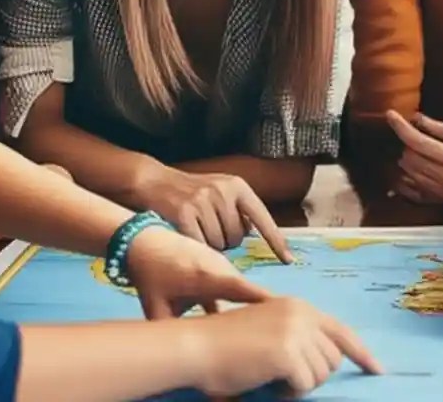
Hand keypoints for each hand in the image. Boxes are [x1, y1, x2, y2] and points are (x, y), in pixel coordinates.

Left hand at [126, 226, 273, 319]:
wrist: (144, 241)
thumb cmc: (150, 275)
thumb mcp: (156, 306)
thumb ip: (172, 329)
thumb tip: (183, 355)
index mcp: (205, 276)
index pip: (240, 289)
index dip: (261, 300)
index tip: (282, 312)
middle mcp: (219, 267)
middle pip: (247, 290)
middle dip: (261, 308)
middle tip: (272, 329)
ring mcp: (220, 262)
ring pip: (240, 287)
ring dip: (249, 303)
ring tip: (258, 324)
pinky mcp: (218, 262)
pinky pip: (233, 282)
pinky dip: (238, 296)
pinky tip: (237, 315)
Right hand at [135, 166, 290, 253]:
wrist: (154, 181)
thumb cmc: (191, 192)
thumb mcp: (220, 191)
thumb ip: (238, 209)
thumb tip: (254, 232)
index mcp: (238, 186)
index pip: (262, 218)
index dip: (275, 241)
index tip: (288, 260)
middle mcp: (223, 191)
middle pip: (237, 238)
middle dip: (226, 242)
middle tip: (209, 229)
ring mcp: (203, 201)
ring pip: (219, 245)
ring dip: (210, 246)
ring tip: (196, 229)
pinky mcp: (184, 214)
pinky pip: (200, 246)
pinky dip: (196, 248)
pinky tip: (187, 236)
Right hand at [188, 297, 382, 396]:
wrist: (195, 347)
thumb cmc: (223, 346)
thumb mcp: (268, 330)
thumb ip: (298, 337)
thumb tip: (327, 361)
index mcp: (299, 307)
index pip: (342, 332)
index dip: (363, 353)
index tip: (378, 370)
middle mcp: (303, 314)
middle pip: (334, 358)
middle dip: (314, 375)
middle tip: (283, 378)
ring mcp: (297, 331)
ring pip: (321, 373)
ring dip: (300, 384)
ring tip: (272, 377)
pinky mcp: (288, 352)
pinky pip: (305, 385)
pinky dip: (289, 392)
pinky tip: (268, 382)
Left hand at [386, 111, 442, 203]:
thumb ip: (442, 129)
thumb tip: (417, 118)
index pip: (418, 142)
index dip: (401, 127)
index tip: (391, 114)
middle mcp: (442, 178)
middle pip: (408, 156)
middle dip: (408, 142)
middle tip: (420, 136)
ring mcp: (435, 192)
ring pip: (405, 170)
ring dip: (407, 157)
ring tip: (421, 151)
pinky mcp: (432, 201)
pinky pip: (405, 190)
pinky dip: (402, 177)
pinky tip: (410, 169)